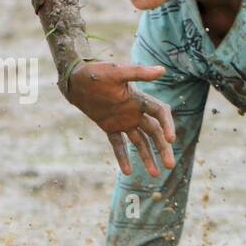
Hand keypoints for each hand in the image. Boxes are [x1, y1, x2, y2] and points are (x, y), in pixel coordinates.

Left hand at [67, 62, 175, 176]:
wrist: (74, 79)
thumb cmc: (96, 72)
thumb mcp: (117, 72)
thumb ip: (139, 73)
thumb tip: (162, 70)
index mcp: (139, 99)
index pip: (160, 113)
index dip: (167, 125)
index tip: (171, 139)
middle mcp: (134, 111)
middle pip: (154, 133)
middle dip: (163, 149)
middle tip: (170, 166)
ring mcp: (122, 120)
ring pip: (139, 142)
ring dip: (148, 157)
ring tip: (155, 175)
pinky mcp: (109, 127)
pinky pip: (118, 144)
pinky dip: (123, 157)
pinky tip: (127, 172)